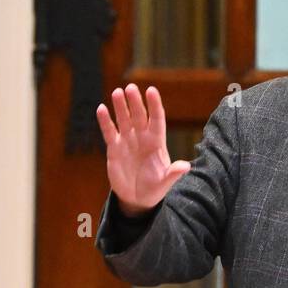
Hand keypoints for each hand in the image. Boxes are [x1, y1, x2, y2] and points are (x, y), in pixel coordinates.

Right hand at [96, 84, 190, 216]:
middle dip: (135, 102)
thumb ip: (173, 174)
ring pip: (124, 120)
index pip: (157, 119)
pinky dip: (105, 121)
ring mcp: (128, 142)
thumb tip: (186, 166)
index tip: (151, 90)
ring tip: (117, 92)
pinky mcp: (114, 149)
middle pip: (139, 116)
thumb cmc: (154, 189)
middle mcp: (142, 138)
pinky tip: (101, 109)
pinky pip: (110, 132)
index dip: (154, 105)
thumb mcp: (164, 183)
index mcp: (157, 143)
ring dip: (121, 107)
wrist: (137, 199)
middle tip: (130, 87)